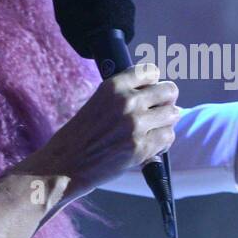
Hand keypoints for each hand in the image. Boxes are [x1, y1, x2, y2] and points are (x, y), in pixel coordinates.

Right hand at [16, 62, 180, 199]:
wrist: (64, 165)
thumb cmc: (79, 136)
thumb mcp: (98, 103)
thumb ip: (123, 96)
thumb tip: (154, 95)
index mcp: (113, 86)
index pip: (151, 72)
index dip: (153, 84)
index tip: (150, 93)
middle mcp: (127, 101)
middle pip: (169, 91)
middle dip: (166, 102)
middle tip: (157, 113)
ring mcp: (136, 124)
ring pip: (173, 114)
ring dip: (165, 123)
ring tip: (152, 132)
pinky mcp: (142, 147)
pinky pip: (169, 137)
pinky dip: (163, 143)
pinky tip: (150, 146)